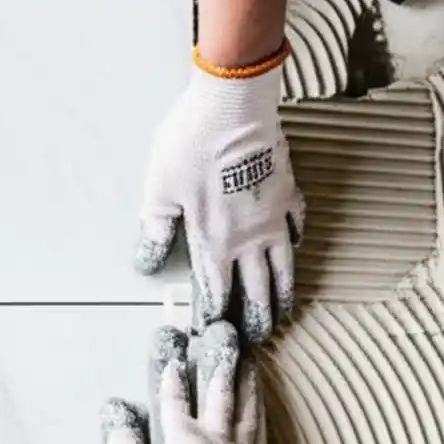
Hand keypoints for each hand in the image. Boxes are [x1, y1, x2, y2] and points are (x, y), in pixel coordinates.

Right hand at [99, 321, 268, 443]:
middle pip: (221, 394)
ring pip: (249, 411)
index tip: (173, 348)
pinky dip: (261, 413)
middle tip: (222, 333)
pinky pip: (262, 437)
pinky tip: (259, 405)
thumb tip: (117, 412)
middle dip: (219, 361)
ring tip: (248, 357)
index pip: (176, 398)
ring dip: (247, 381)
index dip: (172, 371)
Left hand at [136, 58, 303, 343]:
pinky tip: (295, 248)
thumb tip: (146, 264)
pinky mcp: (286, 189)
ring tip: (281, 312)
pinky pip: (296, 224)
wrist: (234, 105)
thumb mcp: (159, 191)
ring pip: (282, 265)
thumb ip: (156, 230)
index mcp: (214, 241)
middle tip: (256, 338)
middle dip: (253, 316)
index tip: (214, 333)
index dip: (214, 315)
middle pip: (255, 287)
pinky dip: (296, 242)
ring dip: (281, 292)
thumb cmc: (191, 144)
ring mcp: (273, 215)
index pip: (215, 290)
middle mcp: (248, 237)